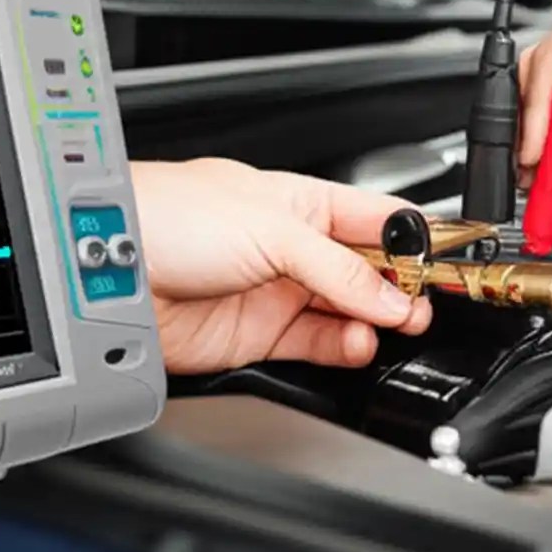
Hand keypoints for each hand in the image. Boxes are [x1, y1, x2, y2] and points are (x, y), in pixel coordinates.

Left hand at [131, 158, 431, 374]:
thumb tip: (388, 296)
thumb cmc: (168, 216)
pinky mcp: (259, 334)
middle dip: (400, 288)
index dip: (413, 239)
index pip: (376, 219)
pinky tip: (358, 343)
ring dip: (377, 322)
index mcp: (300, 202)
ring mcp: (276, 292)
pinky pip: (316, 345)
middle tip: (422, 302)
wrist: (109, 263)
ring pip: (347, 313)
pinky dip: (344, 349)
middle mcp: (292, 248)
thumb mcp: (270, 228)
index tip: (443, 263)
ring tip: (394, 324)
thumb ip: (335, 268)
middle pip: (368, 272)